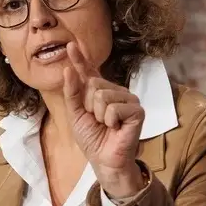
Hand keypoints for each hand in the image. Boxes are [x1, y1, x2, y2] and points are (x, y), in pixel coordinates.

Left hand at [62, 42, 145, 198]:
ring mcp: (128, 99)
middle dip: (88, 105)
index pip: (89, 71)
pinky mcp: (137, 110)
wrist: (104, 160)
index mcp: (99, 92)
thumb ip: (72, 92)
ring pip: (103, 95)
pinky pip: (114, 107)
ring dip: (98, 115)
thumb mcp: (75, 114)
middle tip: (96, 120)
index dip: (79, 58)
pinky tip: (115, 128)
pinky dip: (110, 120)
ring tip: (106, 125)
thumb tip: (68, 70)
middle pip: (94, 84)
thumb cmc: (92, 139)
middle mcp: (115, 91)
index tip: (70, 45)